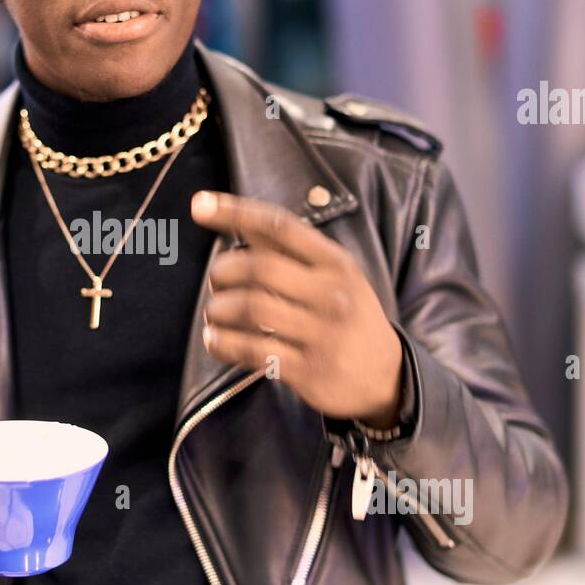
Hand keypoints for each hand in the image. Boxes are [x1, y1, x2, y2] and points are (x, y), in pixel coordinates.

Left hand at [191, 191, 403, 426]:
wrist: (385, 378)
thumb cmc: (346, 317)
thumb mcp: (334, 277)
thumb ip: (286, 251)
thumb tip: (234, 219)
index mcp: (337, 263)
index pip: (280, 227)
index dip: (235, 212)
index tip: (199, 205)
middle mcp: (332, 295)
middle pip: (259, 268)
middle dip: (223, 271)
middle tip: (216, 281)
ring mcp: (322, 334)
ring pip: (250, 308)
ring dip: (218, 309)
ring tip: (214, 313)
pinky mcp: (308, 370)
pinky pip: (250, 350)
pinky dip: (221, 342)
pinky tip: (214, 339)